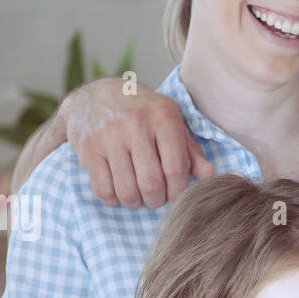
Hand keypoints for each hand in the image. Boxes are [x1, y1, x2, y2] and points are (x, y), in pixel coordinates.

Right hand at [62, 78, 213, 207]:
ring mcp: (109, 136)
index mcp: (163, 117)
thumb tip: (209, 175)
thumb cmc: (143, 113)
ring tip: (138, 196)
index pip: (176, 168)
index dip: (178, 191)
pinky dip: (113, 199)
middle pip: (151, 183)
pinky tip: (118, 191)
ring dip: (135, 202)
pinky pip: (103, 189)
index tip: (175, 195)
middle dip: (156, 200)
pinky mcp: (88, 149)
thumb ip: (190, 150)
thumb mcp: (170, 122)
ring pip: (127, 190)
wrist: (96, 95)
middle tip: (155, 198)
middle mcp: (135, 124)